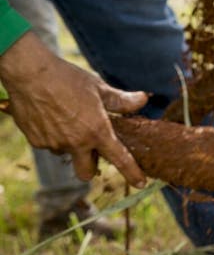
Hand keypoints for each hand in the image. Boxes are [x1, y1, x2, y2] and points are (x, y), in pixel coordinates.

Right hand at [0, 31, 148, 186]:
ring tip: (64, 118)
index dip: (132, 173)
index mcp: (97, 131)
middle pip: (87, 173)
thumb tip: (143, 99)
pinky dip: (52, 135)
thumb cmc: (66, 77)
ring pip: (66, 154)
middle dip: (89, 166)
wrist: (29, 72)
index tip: (140, 183)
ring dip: (69, 145)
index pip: (120, 158)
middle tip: (89, 148)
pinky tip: (48, 116)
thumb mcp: (97, 87)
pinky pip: (49, 144)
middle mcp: (77, 143)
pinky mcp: (37, 141)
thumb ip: (121, 100)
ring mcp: (56, 144)